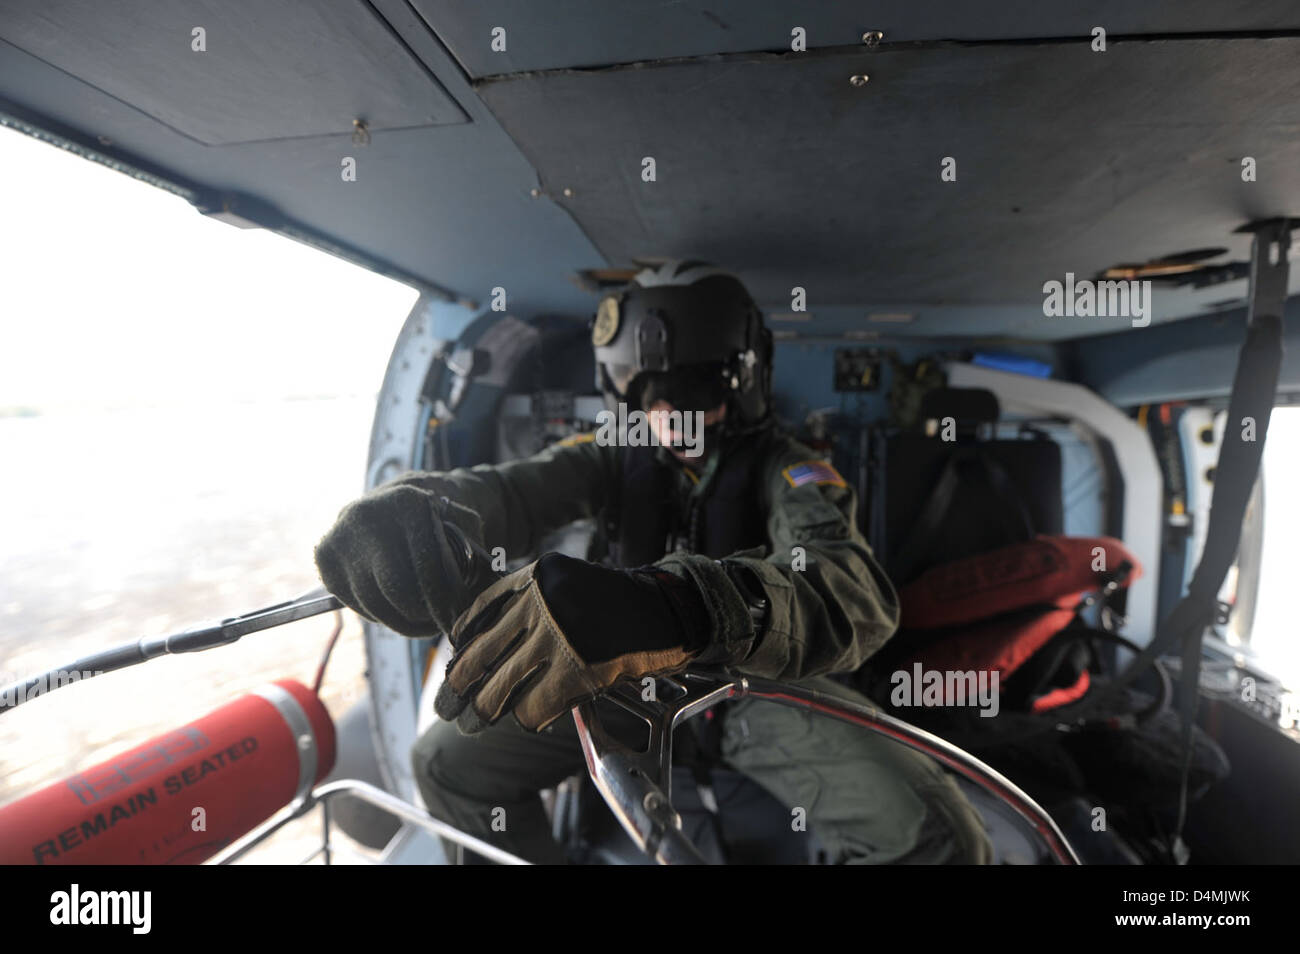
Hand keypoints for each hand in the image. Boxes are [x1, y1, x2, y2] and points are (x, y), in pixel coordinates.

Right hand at [313, 484, 488, 637]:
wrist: (394, 503)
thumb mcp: (462, 524)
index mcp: (406, 502)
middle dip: (425, 615)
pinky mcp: (325, 560)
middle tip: (442, 626)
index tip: (457, 617)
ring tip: (425, 624)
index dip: (446, 599)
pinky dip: (382, 616)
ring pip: (376, 604)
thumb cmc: (438, 520)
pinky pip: (357, 605)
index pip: (428, 566)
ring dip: (404, 622)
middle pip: (399, 591)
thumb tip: (485, 587)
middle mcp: (365, 515)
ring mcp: (339, 538)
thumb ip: (473, 549)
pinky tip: (399, 610)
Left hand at [435, 553, 711, 733]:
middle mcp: (541, 602)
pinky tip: (527, 720)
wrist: (672, 611)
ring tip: (470, 723)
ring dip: (482, 710)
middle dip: (457, 684)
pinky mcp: (576, 671)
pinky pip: (533, 706)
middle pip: (481, 652)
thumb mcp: (571, 584)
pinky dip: (526, 718)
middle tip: (445, 703)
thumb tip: (493, 650)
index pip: (481, 610)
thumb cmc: (623, 603)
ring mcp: (557, 637)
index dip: (462, 640)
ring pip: (499, 686)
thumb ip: (533, 605)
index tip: (454, 659)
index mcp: (537, 576)